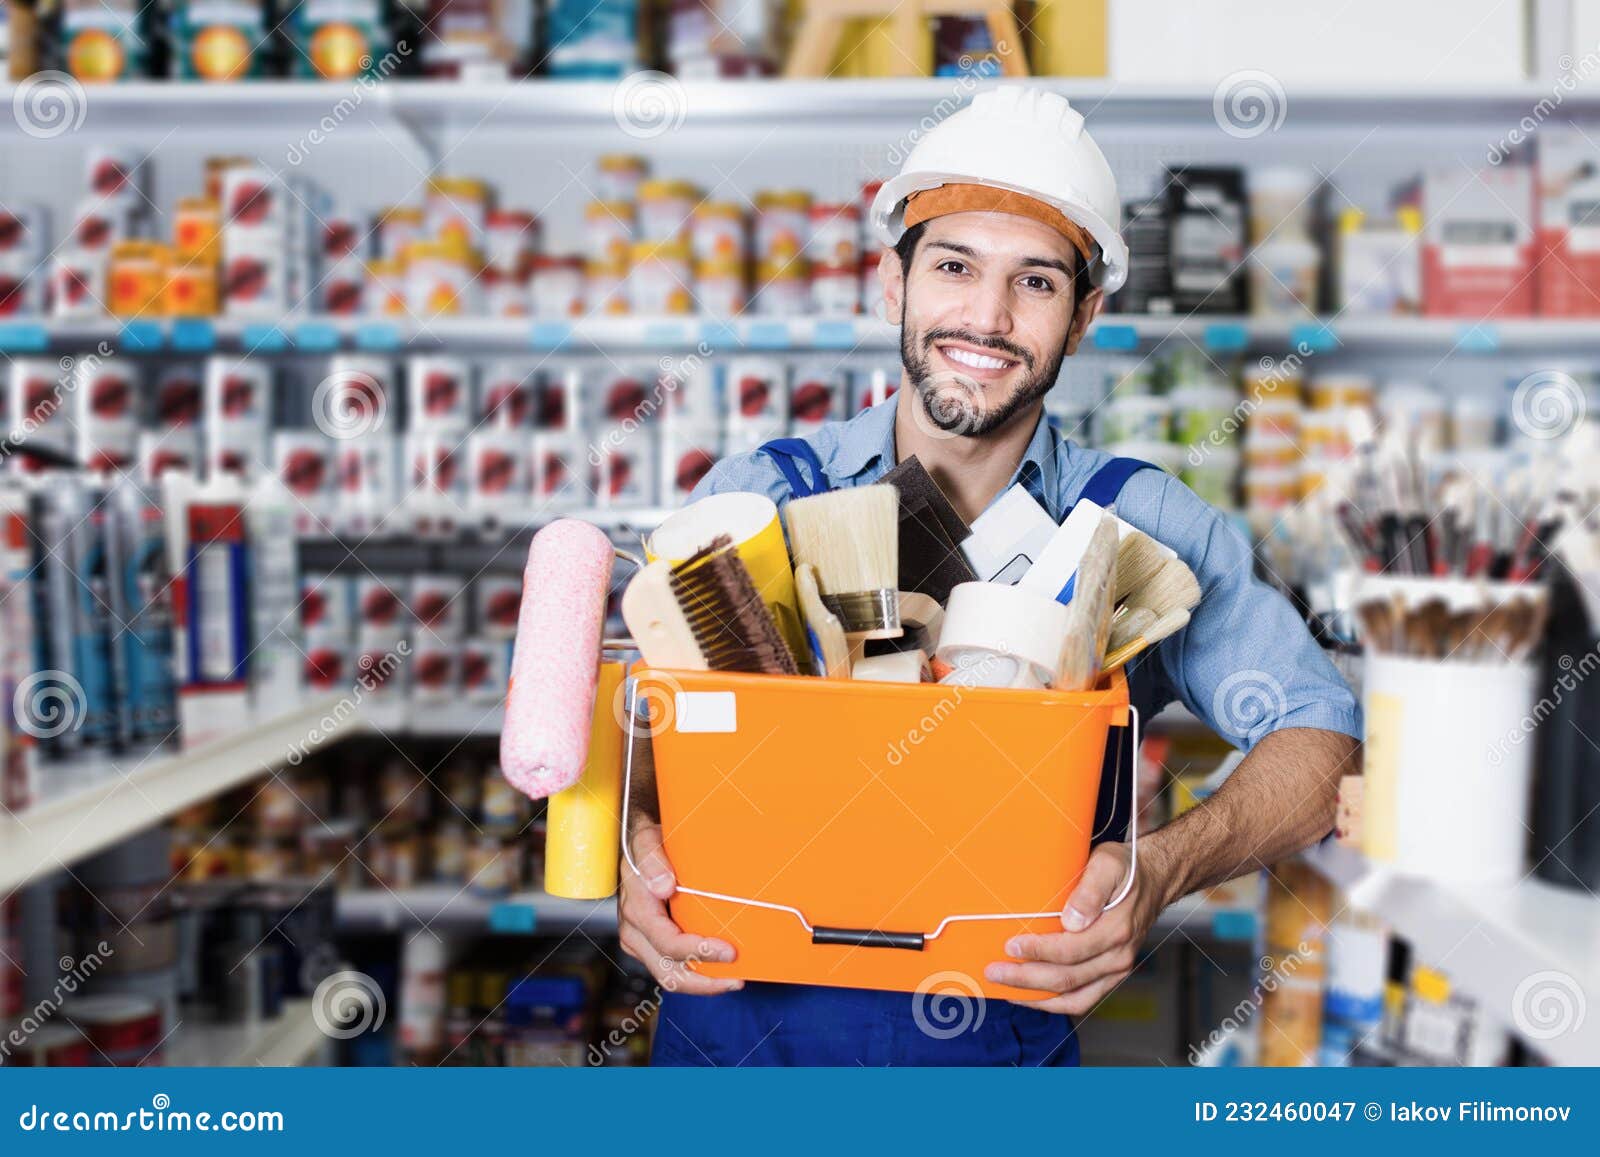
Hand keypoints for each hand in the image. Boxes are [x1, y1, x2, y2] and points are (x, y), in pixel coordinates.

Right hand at [618, 822, 742, 995]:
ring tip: (732, 979)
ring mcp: (639, 941)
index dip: (700, 952)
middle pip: (668, 973)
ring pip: (669, 977)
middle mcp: (634, 931)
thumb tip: (663, 887)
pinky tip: (718, 969)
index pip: (668, 943)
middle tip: (737, 979)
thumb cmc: (647, 842)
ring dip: (701, 983)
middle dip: (704, 982)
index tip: (730, 952)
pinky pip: (670, 968)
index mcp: (635, 909)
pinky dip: (695, 973)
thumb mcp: (647, 839)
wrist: (635, 845)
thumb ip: (653, 860)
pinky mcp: (648, 944)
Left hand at [983, 842, 1164, 1015]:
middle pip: (1067, 978)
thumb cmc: (1126, 870)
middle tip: (993, 971)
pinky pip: (1081, 1000)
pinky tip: (1029, 996)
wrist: (1154, 881)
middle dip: (1026, 978)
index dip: (1037, 951)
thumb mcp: (1108, 864)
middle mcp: (1118, 956)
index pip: (1070, 950)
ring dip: (1035, 997)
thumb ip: (1090, 890)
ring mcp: (1116, 970)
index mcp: (1116, 929)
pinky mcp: (1110, 976)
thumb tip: (1072, 919)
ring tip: (1005, 989)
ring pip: (1073, 997)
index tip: (1010, 945)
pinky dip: (1053, 1003)